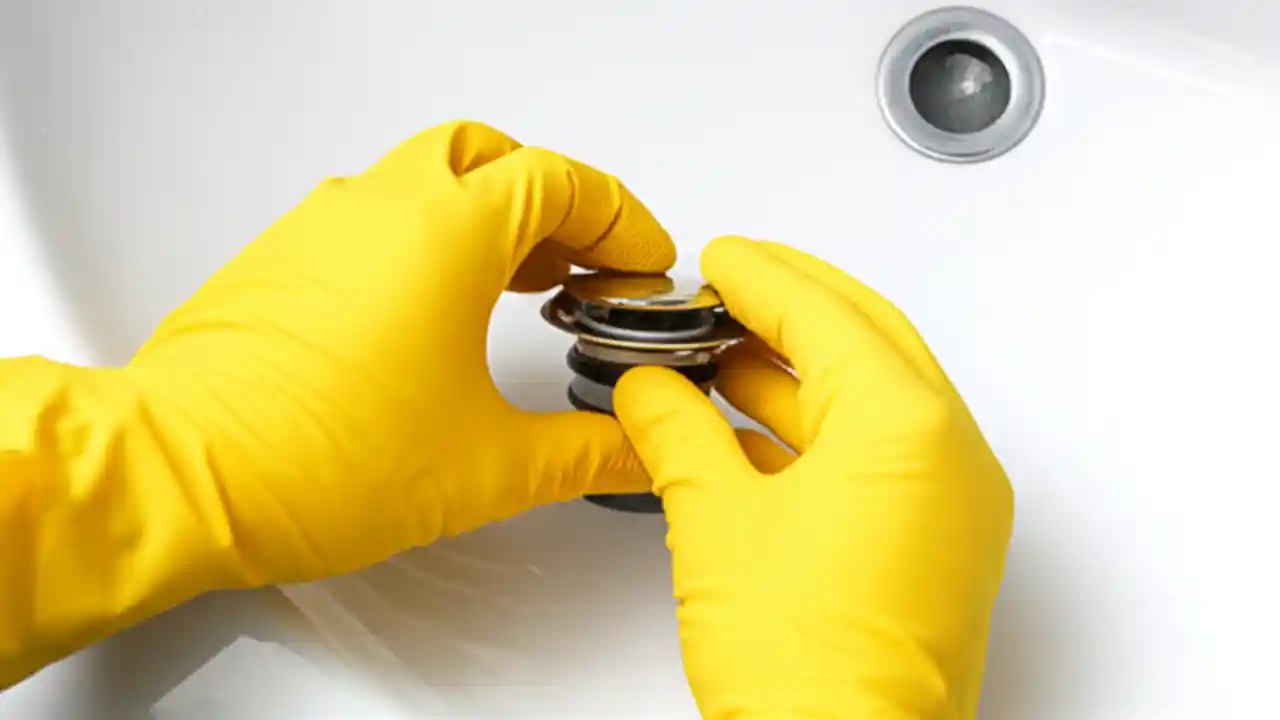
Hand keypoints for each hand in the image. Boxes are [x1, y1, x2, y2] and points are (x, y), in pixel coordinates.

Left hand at [126, 120, 673, 582]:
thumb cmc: (318, 460)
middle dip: (554, 199)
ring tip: (524, 285)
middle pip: (493, 154)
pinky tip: (435, 310)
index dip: (621, 217)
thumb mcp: (490, 466)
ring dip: (487, 212)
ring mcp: (323, 225)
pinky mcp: (282, 258)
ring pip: (426, 176)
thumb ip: (586, 453)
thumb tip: (641, 452)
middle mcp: (384, 205)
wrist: (182, 478)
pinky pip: (373, 214)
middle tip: (587, 262)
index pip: (562, 182)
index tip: (644, 261)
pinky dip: (425, 235)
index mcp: (449, 229)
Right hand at [614, 237, 1013, 718]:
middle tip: (728, 281)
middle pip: (865, 338)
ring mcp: (951, 503)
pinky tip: (747, 422)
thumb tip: (650, 393)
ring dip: (795, 369)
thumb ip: (675, 431)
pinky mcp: (935, 544)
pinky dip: (812, 428)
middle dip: (790, 304)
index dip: (760, 275)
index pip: (825, 314)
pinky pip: (875, 454)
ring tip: (721, 350)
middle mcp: (949, 455)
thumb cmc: (803, 669)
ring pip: (870, 397)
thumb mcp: (713, 518)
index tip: (719, 255)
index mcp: (906, 427)